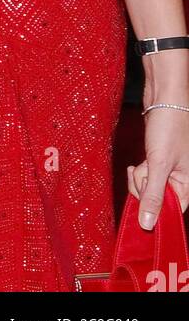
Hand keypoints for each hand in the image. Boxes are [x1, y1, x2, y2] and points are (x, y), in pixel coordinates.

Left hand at [127, 107, 188, 227]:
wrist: (164, 96)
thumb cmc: (169, 126)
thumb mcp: (159, 163)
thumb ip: (154, 195)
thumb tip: (148, 225)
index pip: (173, 210)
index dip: (156, 210)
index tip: (141, 206)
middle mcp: (181, 178)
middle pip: (158, 199)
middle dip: (145, 187)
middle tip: (144, 171)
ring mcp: (169, 169)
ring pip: (150, 186)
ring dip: (141, 178)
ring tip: (143, 163)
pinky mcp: (158, 159)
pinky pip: (146, 175)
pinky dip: (140, 171)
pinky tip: (138, 163)